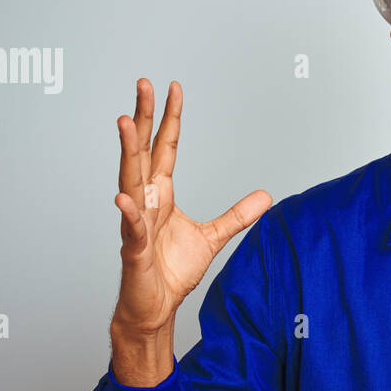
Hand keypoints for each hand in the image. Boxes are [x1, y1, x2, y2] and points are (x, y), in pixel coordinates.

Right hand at [113, 78, 271, 335]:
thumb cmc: (171, 271)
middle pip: (142, 151)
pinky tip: (124, 197)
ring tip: (125, 122)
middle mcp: (145, 202)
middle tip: (143, 83)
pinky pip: (132, 228)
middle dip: (143, 117)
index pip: (165, 147)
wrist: (154, 307)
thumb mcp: (212, 237)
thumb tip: (266, 196)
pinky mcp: (134, 250)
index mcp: (161, 194)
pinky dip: (128, 213)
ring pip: (130, 180)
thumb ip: (236, 215)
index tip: (172, 88)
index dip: (169, 118)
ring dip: (127, 151)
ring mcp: (136, 223)